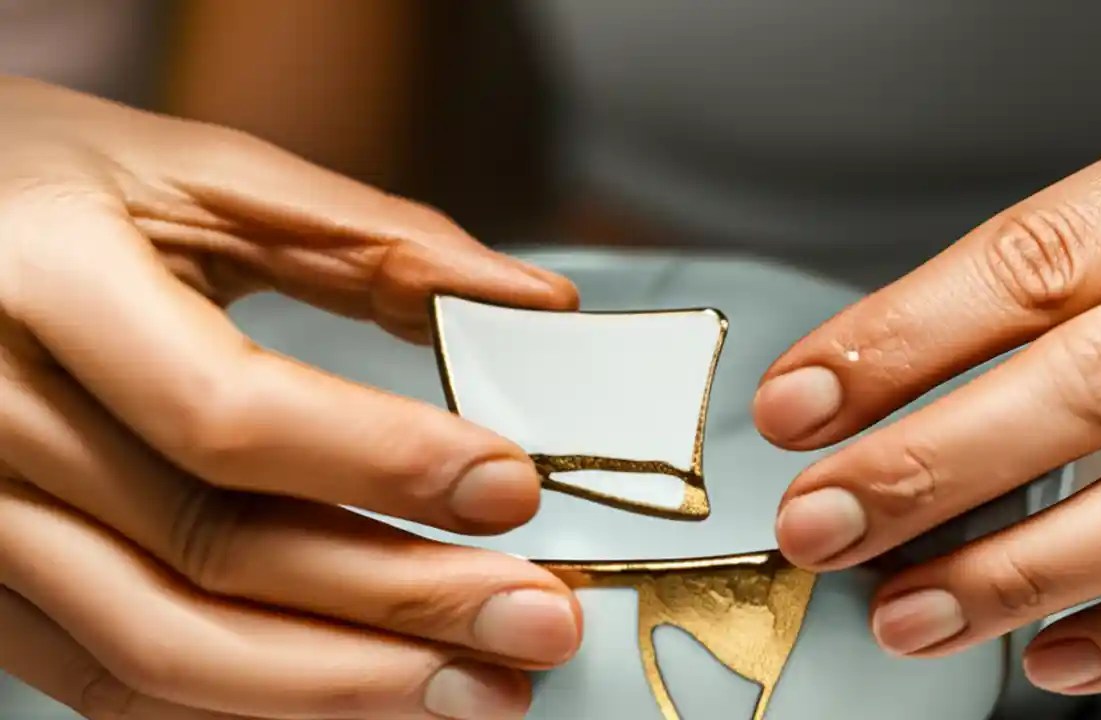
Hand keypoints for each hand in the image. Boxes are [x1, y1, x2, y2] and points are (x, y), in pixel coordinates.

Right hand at [0, 76, 580, 718]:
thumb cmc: (45, 184)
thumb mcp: (198, 174)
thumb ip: (372, 240)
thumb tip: (533, 303)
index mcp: (41, 277)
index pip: (227, 409)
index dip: (380, 461)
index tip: (511, 486)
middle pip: (212, 551)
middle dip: (399, 604)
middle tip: (538, 619)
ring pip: (161, 645)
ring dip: (339, 689)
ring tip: (479, 688)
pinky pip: (105, 676)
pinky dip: (240, 704)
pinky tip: (354, 696)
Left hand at [755, 95, 1100, 694]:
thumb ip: (1051, 287)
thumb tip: (873, 392)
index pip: (1029, 264)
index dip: (896, 343)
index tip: (796, 405)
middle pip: (1087, 384)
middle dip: (928, 470)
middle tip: (822, 524)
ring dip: (1018, 574)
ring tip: (910, 611)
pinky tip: (1055, 653)